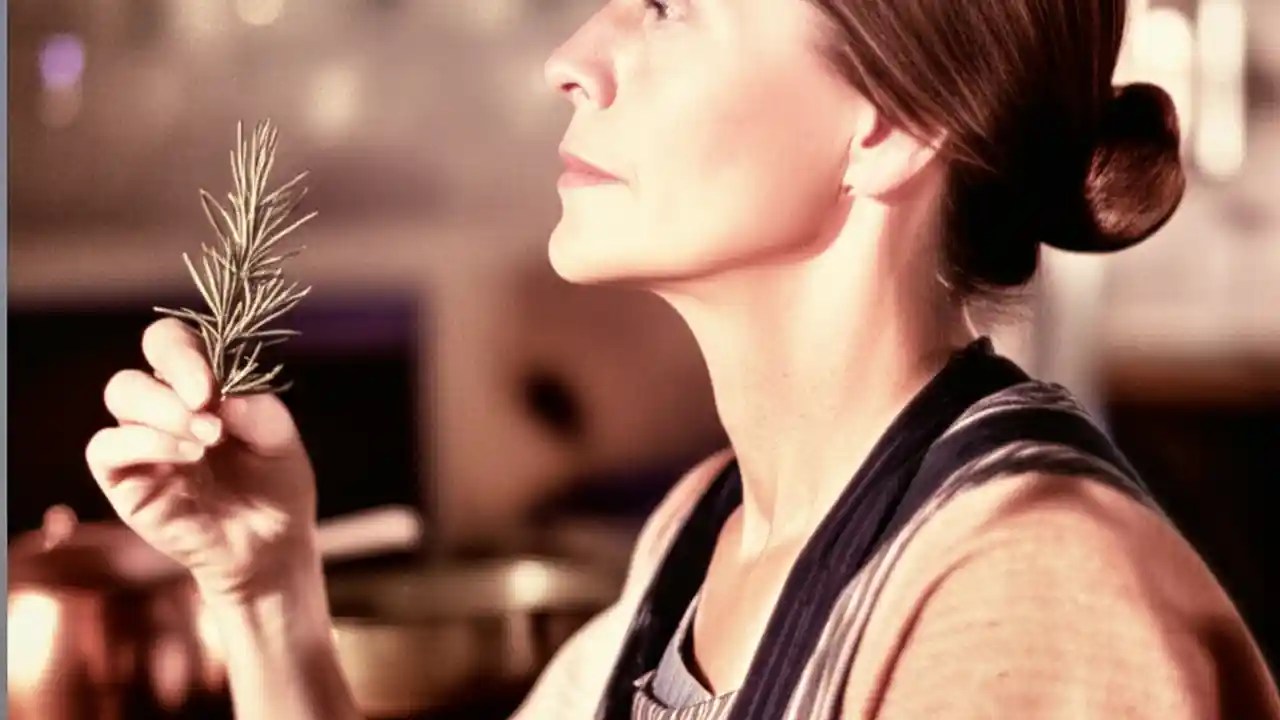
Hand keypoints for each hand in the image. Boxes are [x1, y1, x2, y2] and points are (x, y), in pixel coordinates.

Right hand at [86, 318, 319, 602]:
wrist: (269, 546)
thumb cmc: (274, 487)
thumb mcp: (282, 442)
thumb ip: (260, 412)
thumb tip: (226, 395)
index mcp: (197, 385)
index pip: (170, 342)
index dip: (185, 352)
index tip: (213, 383)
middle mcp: (161, 406)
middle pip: (141, 363)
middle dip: (175, 375)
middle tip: (208, 404)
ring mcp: (139, 441)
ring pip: (122, 395)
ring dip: (165, 410)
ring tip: (209, 437)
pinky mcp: (124, 478)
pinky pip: (106, 447)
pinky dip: (146, 441)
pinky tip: (188, 454)